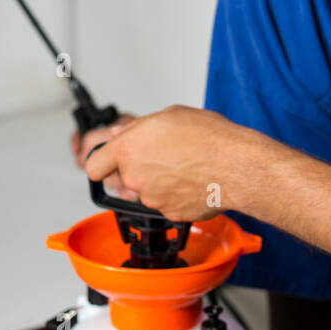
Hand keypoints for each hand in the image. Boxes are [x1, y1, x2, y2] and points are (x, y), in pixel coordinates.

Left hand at [83, 104, 256, 221]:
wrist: (237, 167)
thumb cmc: (210, 138)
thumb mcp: (170, 115)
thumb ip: (137, 128)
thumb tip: (120, 134)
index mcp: (129, 149)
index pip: (94, 166)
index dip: (100, 163)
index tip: (105, 162)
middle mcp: (135, 176)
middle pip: (126, 176)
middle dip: (140, 167)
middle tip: (165, 155)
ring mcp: (152, 199)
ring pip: (148, 190)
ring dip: (160, 181)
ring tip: (186, 165)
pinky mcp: (170, 214)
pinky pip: (166, 203)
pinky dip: (176, 195)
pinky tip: (193, 180)